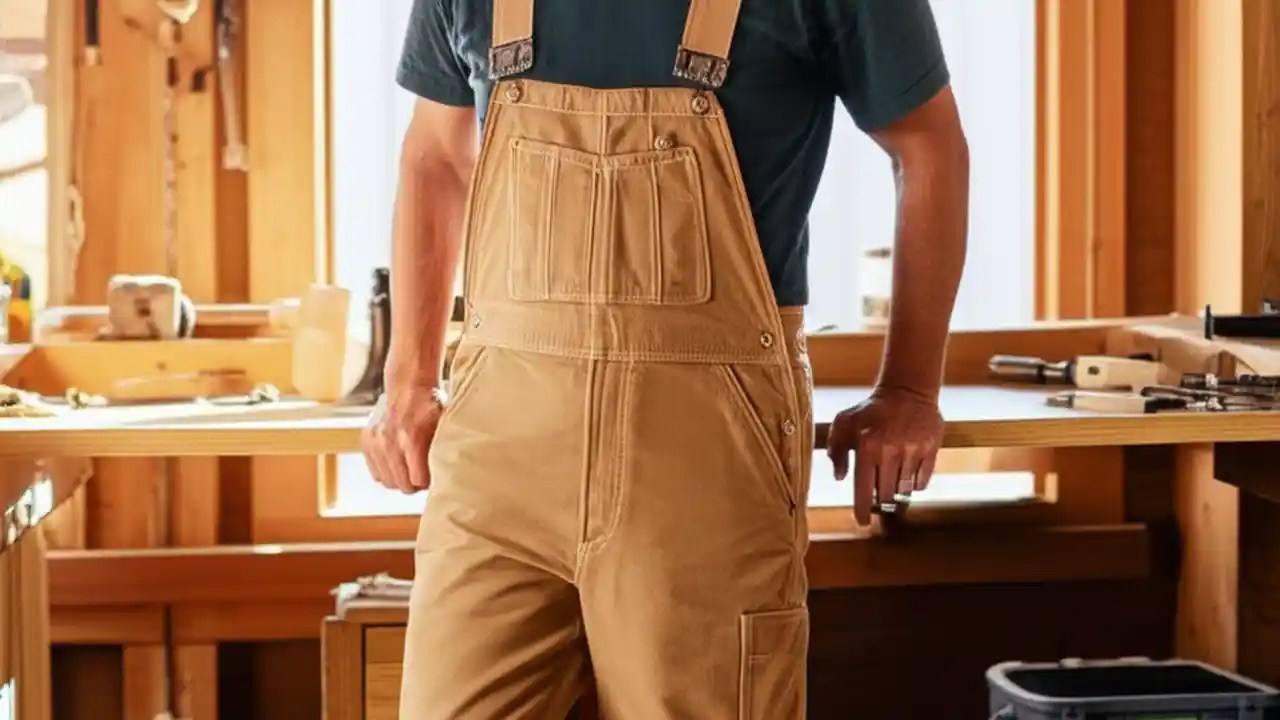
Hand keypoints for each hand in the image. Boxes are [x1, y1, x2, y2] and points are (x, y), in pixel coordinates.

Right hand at [360, 380, 445, 493]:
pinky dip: (386, 472)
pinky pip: (375, 472)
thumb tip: (449, 475)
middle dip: (414, 485)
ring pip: (387, 481)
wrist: (408, 387)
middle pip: (401, 484)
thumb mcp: (443, 427)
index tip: (432, 479)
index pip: (417, 481)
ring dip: (399, 480)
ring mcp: (376, 442)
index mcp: (412, 439)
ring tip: (409, 472)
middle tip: (421, 478)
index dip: (427, 483)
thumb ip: (443, 451)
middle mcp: (391, 442)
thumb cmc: (429, 407)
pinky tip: (396, 464)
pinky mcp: (367, 441)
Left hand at [826, 387, 944, 526]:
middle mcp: (890, 451)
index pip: (864, 489)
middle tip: (877, 500)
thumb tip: (839, 477)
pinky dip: (913, 485)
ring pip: (904, 489)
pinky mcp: (931, 449)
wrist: (907, 390)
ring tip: (892, 486)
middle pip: (886, 494)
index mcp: (867, 447)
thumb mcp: (844, 423)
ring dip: (896, 493)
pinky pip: (922, 481)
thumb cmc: (872, 409)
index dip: (862, 510)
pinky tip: (907, 477)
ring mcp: (913, 450)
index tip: (862, 522)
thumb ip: (836, 450)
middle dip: (880, 501)